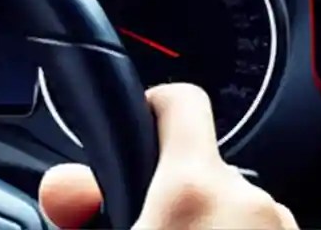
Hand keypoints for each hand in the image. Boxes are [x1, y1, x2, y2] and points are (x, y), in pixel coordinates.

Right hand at [38, 84, 296, 229]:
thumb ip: (81, 207)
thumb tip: (67, 186)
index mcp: (194, 190)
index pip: (181, 102)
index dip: (152, 108)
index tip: (136, 129)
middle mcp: (253, 202)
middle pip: (202, 172)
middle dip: (173, 199)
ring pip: (235, 211)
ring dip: (208, 229)